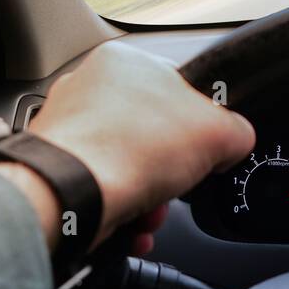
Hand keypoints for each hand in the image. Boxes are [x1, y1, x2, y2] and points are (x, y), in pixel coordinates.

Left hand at [0, 42, 254, 254]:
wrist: (67, 197)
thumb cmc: (128, 150)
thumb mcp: (218, 133)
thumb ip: (236, 131)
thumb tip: (234, 141)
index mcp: (125, 60)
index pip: (179, 87)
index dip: (202, 124)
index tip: (208, 150)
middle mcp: (88, 87)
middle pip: (153, 134)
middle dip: (172, 172)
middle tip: (180, 186)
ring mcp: (64, 128)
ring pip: (126, 168)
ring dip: (147, 198)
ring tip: (149, 214)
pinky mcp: (51, 169)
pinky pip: (98, 191)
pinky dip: (118, 213)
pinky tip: (128, 228)